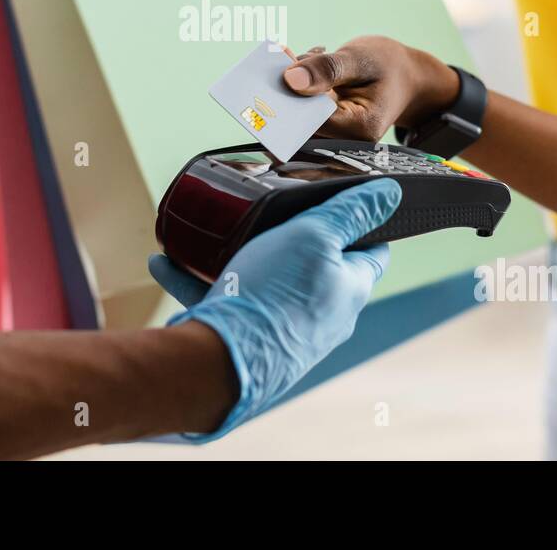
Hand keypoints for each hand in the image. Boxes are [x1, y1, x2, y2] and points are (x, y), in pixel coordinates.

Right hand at [148, 179, 400, 439]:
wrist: (218, 363)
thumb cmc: (274, 296)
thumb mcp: (315, 237)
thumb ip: (350, 213)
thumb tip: (389, 194)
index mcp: (348, 291)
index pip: (372, 252)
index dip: (365, 224)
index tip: (348, 203)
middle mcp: (322, 317)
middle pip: (315, 268)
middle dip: (293, 240)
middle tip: (272, 212)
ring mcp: (283, 331)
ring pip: (263, 283)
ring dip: (239, 257)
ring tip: (213, 234)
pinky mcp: (245, 340)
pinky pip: (223, 301)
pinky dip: (197, 280)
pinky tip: (167, 262)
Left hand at [279, 36, 461, 142]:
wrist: (404, 75)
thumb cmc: (389, 66)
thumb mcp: (361, 59)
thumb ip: (327, 69)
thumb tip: (290, 79)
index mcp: (359, 128)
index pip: (311, 121)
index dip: (289, 99)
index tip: (278, 70)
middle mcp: (343, 138)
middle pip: (298, 121)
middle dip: (285, 89)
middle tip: (281, 56)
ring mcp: (331, 132)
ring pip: (294, 112)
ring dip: (290, 82)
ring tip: (303, 56)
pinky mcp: (321, 122)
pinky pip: (298, 105)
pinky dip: (296, 81)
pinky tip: (305, 61)